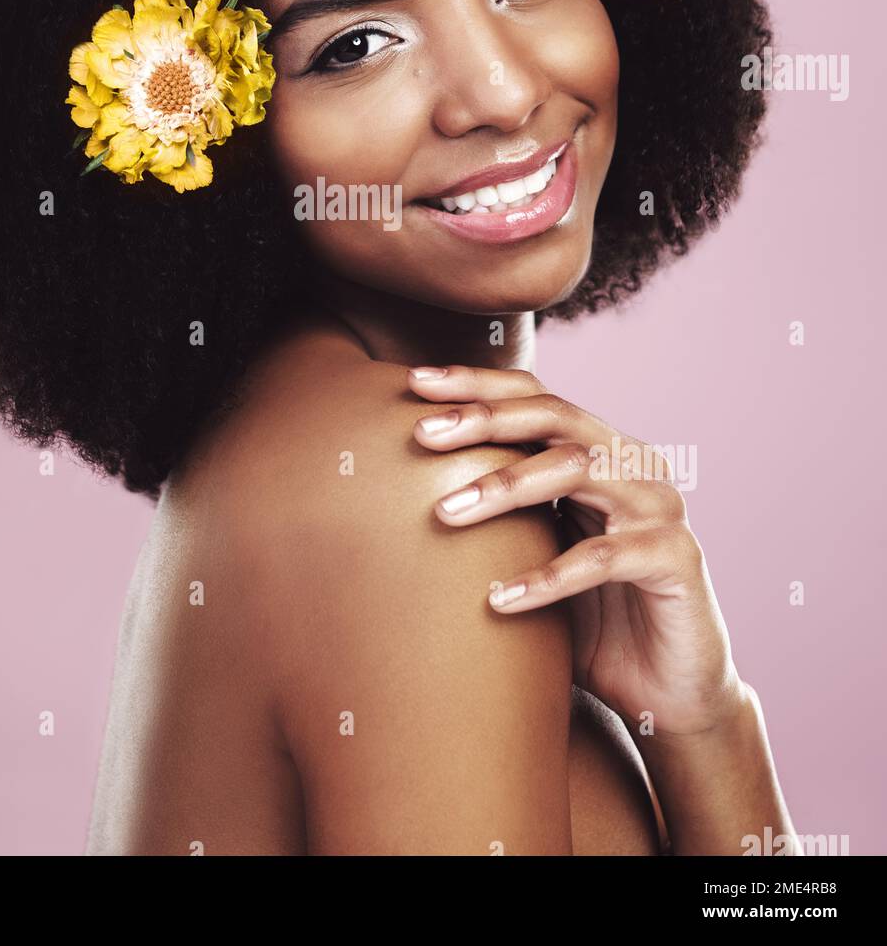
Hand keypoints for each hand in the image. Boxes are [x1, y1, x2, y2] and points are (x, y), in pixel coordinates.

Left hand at [408, 363, 745, 737]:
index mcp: (598, 452)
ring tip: (444, 514)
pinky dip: (546, 577)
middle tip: (421, 433)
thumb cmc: (590, 617)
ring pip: (576, 470)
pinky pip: (602, 558)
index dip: (477, 384)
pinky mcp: (676, 559)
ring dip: (505, 485)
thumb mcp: (536, 554)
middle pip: (554, 416)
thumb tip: (397, 490)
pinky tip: (498, 600)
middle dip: (484, 418)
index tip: (414, 383)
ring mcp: (659, 507)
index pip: (536, 397)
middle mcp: (633, 464)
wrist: (671, 689)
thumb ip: (495, 516)